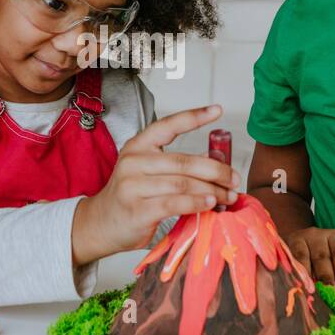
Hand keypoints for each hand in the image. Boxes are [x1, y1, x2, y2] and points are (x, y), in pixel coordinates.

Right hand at [71, 105, 239, 263]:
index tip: (217, 110)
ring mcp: (133, 185)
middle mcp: (134, 161)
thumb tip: (216, 165)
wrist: (100, 224)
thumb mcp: (146, 171)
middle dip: (216, 170)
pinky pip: (174, 203)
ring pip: (183, 183)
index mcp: (138, 145)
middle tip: (234, 179)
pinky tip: (210, 204)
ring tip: (228, 196)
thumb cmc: (130, 197)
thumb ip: (174, 165)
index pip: (168, 125)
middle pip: (184, 161)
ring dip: (212, 190)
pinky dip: (197, 203)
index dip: (194, 116)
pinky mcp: (137, 209)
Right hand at [285, 226, 334, 289]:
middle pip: (322, 258)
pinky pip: (288, 261)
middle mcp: (317, 236)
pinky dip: (293, 274)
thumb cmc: (332, 253)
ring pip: (303, 259)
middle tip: (330, 294)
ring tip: (312, 294)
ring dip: (308, 277)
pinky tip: (297, 287)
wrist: (303, 241)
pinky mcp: (285, 246)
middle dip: (327, 277)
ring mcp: (299, 240)